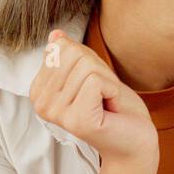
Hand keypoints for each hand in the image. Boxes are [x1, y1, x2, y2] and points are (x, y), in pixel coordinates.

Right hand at [28, 29, 157, 167]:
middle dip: (98, 71)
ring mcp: (57, 114)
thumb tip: (56, 35)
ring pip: (86, 67)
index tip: (93, 85)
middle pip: (74, 56)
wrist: (134, 138)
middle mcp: (41, 104)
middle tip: (103, 94)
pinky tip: (109, 109)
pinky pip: (95, 81)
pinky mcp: (76, 119)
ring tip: (105, 102)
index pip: (62, 48)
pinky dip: (111, 89)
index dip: (88, 62)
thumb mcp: (91, 72)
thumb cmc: (114, 105)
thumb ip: (71, 54)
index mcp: (39, 91)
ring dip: (106, 82)